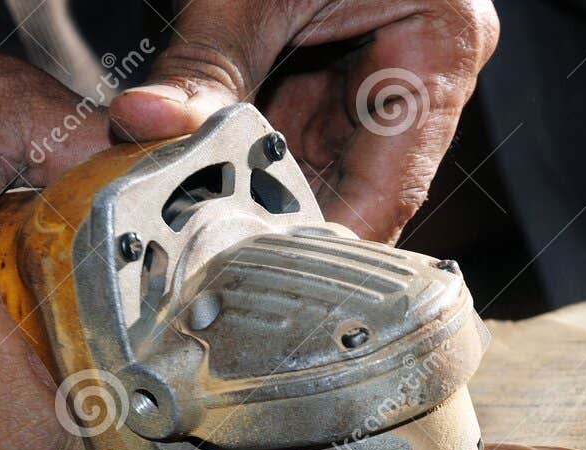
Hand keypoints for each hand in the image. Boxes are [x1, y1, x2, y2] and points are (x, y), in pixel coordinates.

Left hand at [110, 0, 498, 242]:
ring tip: (207, 216)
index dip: (329, 238)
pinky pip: (306, 130)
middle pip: (361, 184)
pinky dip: (258, 150)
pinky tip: (214, 171)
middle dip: (287, 214)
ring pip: (330, 165)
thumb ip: (205, 66)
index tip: (268, 272)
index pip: (393, 187)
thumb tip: (144, 129)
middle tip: (220, 255)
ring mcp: (392, 69)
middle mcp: (429, 66)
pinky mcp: (351, 66)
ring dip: (266, 188)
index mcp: (442, 41)